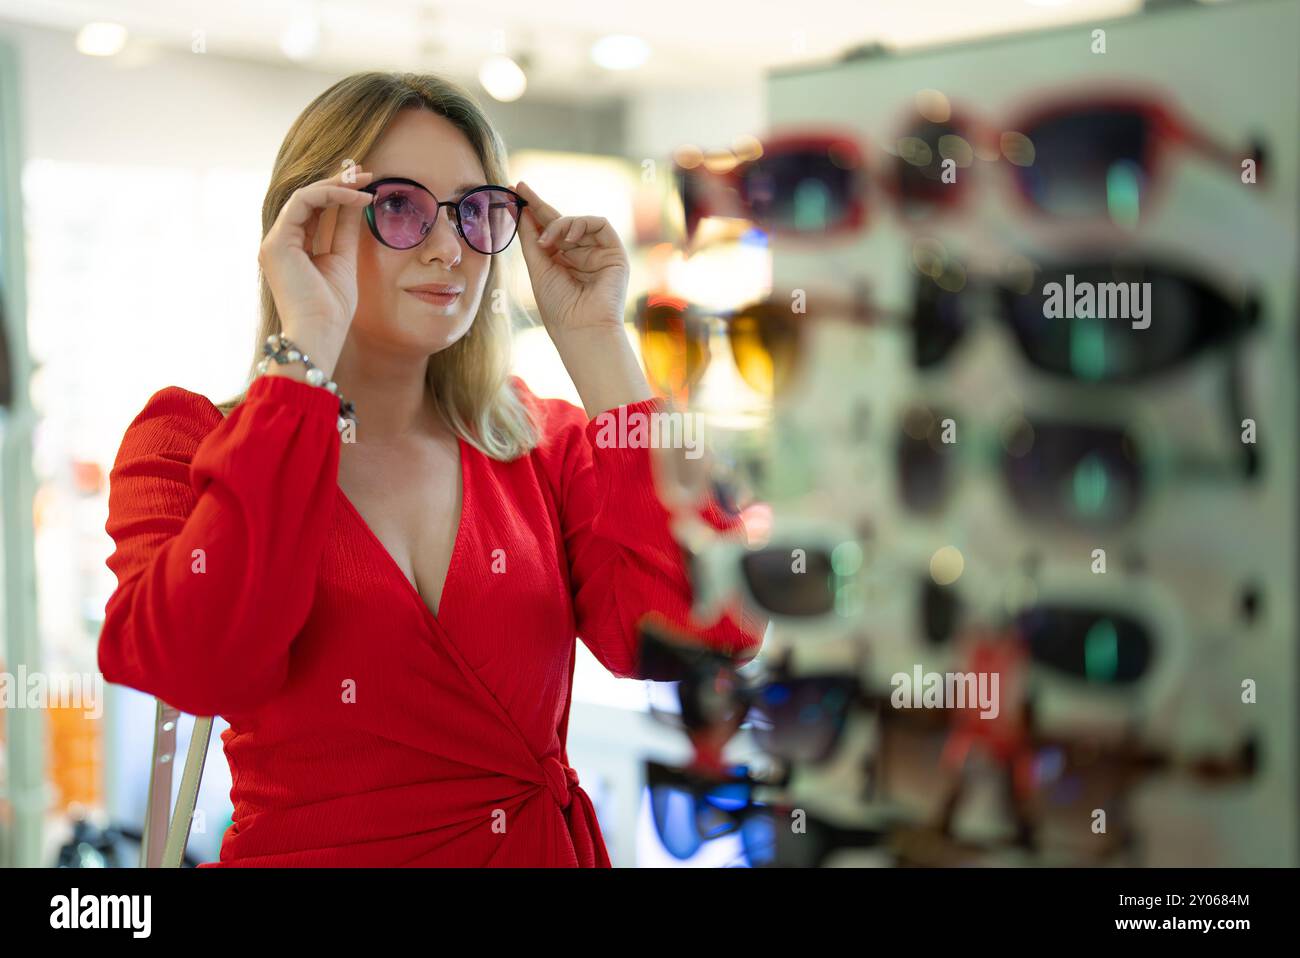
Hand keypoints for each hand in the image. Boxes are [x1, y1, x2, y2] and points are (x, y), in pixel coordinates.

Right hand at [257, 164, 374, 377]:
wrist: (320, 333)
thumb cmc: (332, 309)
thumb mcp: (344, 259)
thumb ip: (345, 229)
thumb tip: (356, 201)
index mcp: (293, 249)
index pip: (314, 210)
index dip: (338, 193)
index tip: (366, 185)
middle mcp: (280, 242)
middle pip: (308, 199)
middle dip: (338, 182)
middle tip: (366, 172)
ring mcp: (275, 241)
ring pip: (304, 196)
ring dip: (337, 184)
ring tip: (365, 181)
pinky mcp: (277, 242)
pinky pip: (303, 202)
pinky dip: (331, 195)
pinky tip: (357, 198)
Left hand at [513, 181, 629, 340]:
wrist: (581, 328)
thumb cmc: (558, 306)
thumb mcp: (538, 266)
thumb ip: (530, 237)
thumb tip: (520, 209)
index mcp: (562, 261)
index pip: (546, 230)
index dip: (531, 211)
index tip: (513, 192)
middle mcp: (580, 255)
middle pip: (560, 221)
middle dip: (539, 205)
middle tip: (520, 188)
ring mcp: (598, 253)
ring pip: (578, 222)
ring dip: (559, 225)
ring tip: (546, 242)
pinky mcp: (615, 253)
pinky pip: (600, 224)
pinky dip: (581, 225)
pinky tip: (567, 240)